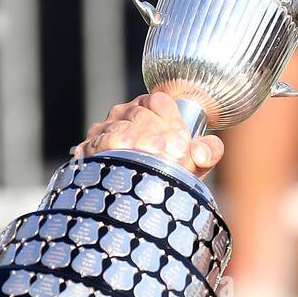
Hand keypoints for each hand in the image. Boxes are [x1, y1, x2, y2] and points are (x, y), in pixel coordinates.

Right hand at [72, 91, 224, 179]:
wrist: (139, 195)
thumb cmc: (170, 170)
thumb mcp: (194, 161)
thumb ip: (208, 151)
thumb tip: (201, 153)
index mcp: (149, 107)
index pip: (159, 101)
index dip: (173, 121)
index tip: (184, 145)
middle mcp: (125, 113)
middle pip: (139, 115)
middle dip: (158, 134)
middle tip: (174, 154)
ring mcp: (105, 129)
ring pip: (118, 129)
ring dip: (136, 142)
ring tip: (153, 155)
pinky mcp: (89, 148)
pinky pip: (97, 145)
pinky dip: (109, 151)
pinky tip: (121, 158)